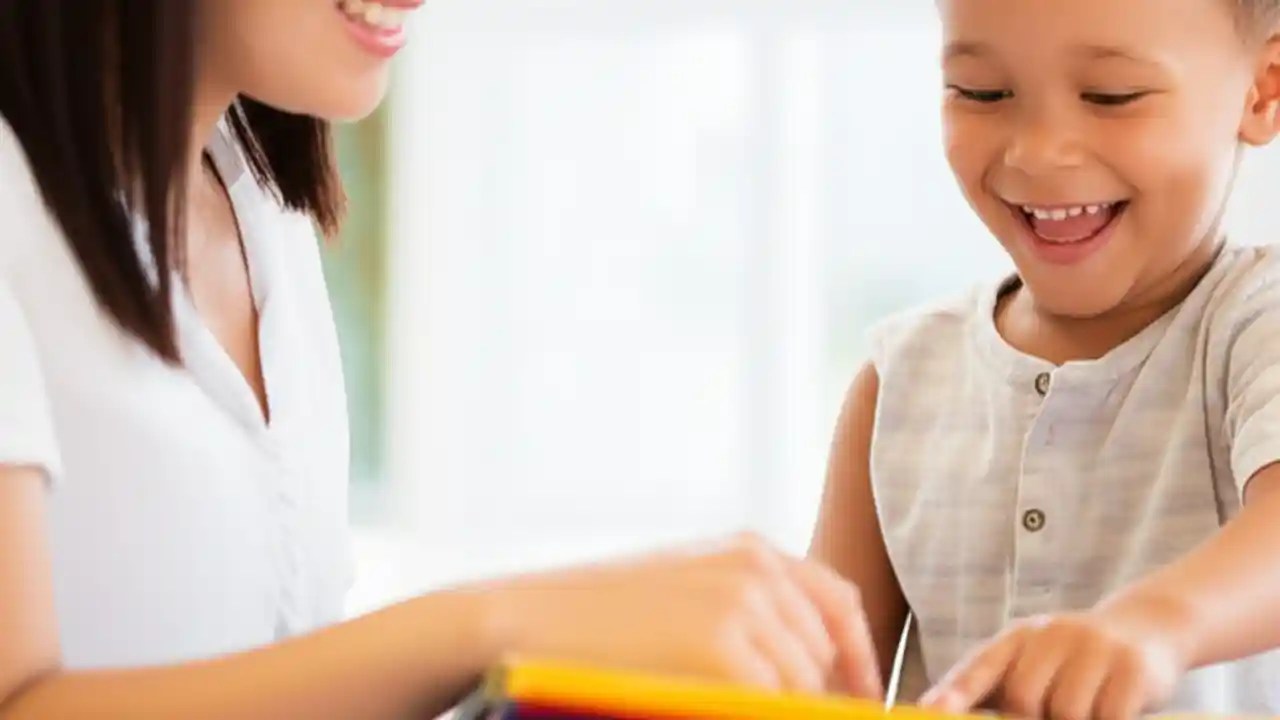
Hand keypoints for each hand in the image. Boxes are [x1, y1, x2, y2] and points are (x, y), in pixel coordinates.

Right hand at [473, 533, 883, 697]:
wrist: (528, 621)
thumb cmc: (600, 618)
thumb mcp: (685, 591)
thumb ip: (748, 610)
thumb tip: (805, 669)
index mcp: (750, 550)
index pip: (839, 602)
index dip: (859, 657)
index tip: (861, 699)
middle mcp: (757, 568)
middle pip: (827, 653)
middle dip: (820, 696)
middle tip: (792, 713)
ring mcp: (742, 605)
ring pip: (805, 686)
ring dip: (786, 708)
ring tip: (730, 704)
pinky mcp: (723, 647)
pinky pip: (773, 702)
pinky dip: (759, 712)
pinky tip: (718, 707)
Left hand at [920, 600, 1191, 719]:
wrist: (1146, 628)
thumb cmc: (1074, 660)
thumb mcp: (1033, 662)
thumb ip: (995, 689)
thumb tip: (942, 711)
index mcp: (1018, 637)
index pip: (979, 666)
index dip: (954, 692)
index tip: (930, 711)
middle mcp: (1052, 635)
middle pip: (1023, 698)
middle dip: (1033, 719)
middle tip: (1049, 714)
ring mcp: (1094, 647)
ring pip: (1067, 713)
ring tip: (1087, 711)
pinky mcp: (1133, 667)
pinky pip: (1110, 715)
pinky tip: (1111, 712)